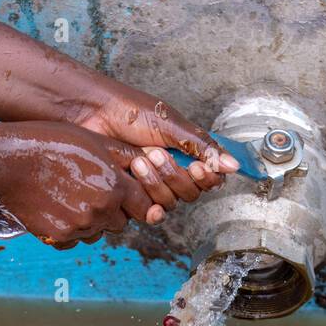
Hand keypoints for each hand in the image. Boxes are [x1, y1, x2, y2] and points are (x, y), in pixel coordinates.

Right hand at [0, 122, 157, 247]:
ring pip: (97, 232)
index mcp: (114, 186)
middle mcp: (101, 210)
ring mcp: (80, 226)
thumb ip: (123, 156)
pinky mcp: (60, 237)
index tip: (127, 193)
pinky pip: (75, 239)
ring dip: (91, 220)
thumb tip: (147, 162)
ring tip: (70, 196)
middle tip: (93, 192)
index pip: (144, 205)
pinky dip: (70, 228)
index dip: (137, 199)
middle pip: (121, 222)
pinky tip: (56, 207)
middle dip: (113, 211)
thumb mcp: (93, 140)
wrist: (8, 162)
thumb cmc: (49, 143)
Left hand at [71, 81, 240, 211]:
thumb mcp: (171, 125)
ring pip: (171, 203)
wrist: (92, 115)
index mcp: (185, 154)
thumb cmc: (129, 112)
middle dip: (176, 176)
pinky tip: (137, 183)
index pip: (210, 179)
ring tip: (138, 160)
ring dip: (157, 183)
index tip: (198, 167)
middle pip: (191, 194)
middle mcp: (171, 173)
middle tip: (157, 154)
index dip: (207, 178)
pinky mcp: (132, 198)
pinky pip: (149, 213)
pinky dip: (146, 202)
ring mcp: (151, 187)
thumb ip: (202, 146)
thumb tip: (233, 166)